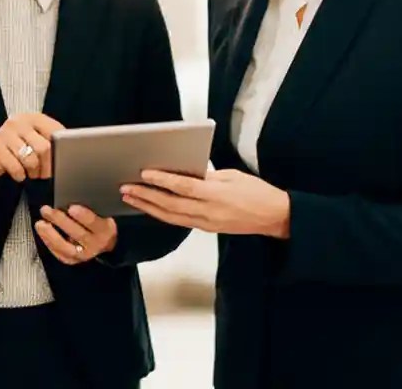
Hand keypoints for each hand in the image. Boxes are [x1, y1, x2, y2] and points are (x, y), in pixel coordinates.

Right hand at [0, 113, 64, 196]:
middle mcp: (19, 122)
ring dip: (34, 172)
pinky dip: (20, 176)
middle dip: (47, 166)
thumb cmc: (17, 150)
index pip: (56, 132)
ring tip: (32, 173)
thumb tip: (71, 153)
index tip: (62, 162)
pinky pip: (16, 168)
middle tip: (45, 173)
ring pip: (31, 160)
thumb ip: (51, 141)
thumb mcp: (34, 140)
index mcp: (33, 117)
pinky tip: (18, 174)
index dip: (62, 150)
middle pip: (45, 148)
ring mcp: (5, 133)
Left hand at [35, 205, 117, 264]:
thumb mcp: (102, 212)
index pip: (95, 223)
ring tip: (40, 223)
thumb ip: (91, 206)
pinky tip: (42, 232)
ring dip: (50, 235)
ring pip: (67, 247)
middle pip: (78, 234)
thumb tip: (72, 196)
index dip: (83, 216)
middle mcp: (95, 245)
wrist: (104, 243)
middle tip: (47, 210)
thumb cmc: (99, 222)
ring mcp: (84, 255)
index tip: (72, 208)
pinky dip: (49, 243)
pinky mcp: (74, 261)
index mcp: (105, 230)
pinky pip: (60, 254)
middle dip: (60, 221)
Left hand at [120, 169, 291, 237]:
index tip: (144, 173)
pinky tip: (150, 207)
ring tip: (130, 198)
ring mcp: (207, 223)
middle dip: (146, 196)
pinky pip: (179, 221)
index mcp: (217, 194)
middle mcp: (209, 211)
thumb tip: (186, 172)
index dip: (163, 180)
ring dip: (148, 207)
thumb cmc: (257, 191)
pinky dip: (162, 214)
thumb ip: (208, 175)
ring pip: (171, 216)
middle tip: (126, 188)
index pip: (184, 187)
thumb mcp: (233, 175)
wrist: (275, 217)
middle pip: (171, 205)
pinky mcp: (207, 229)